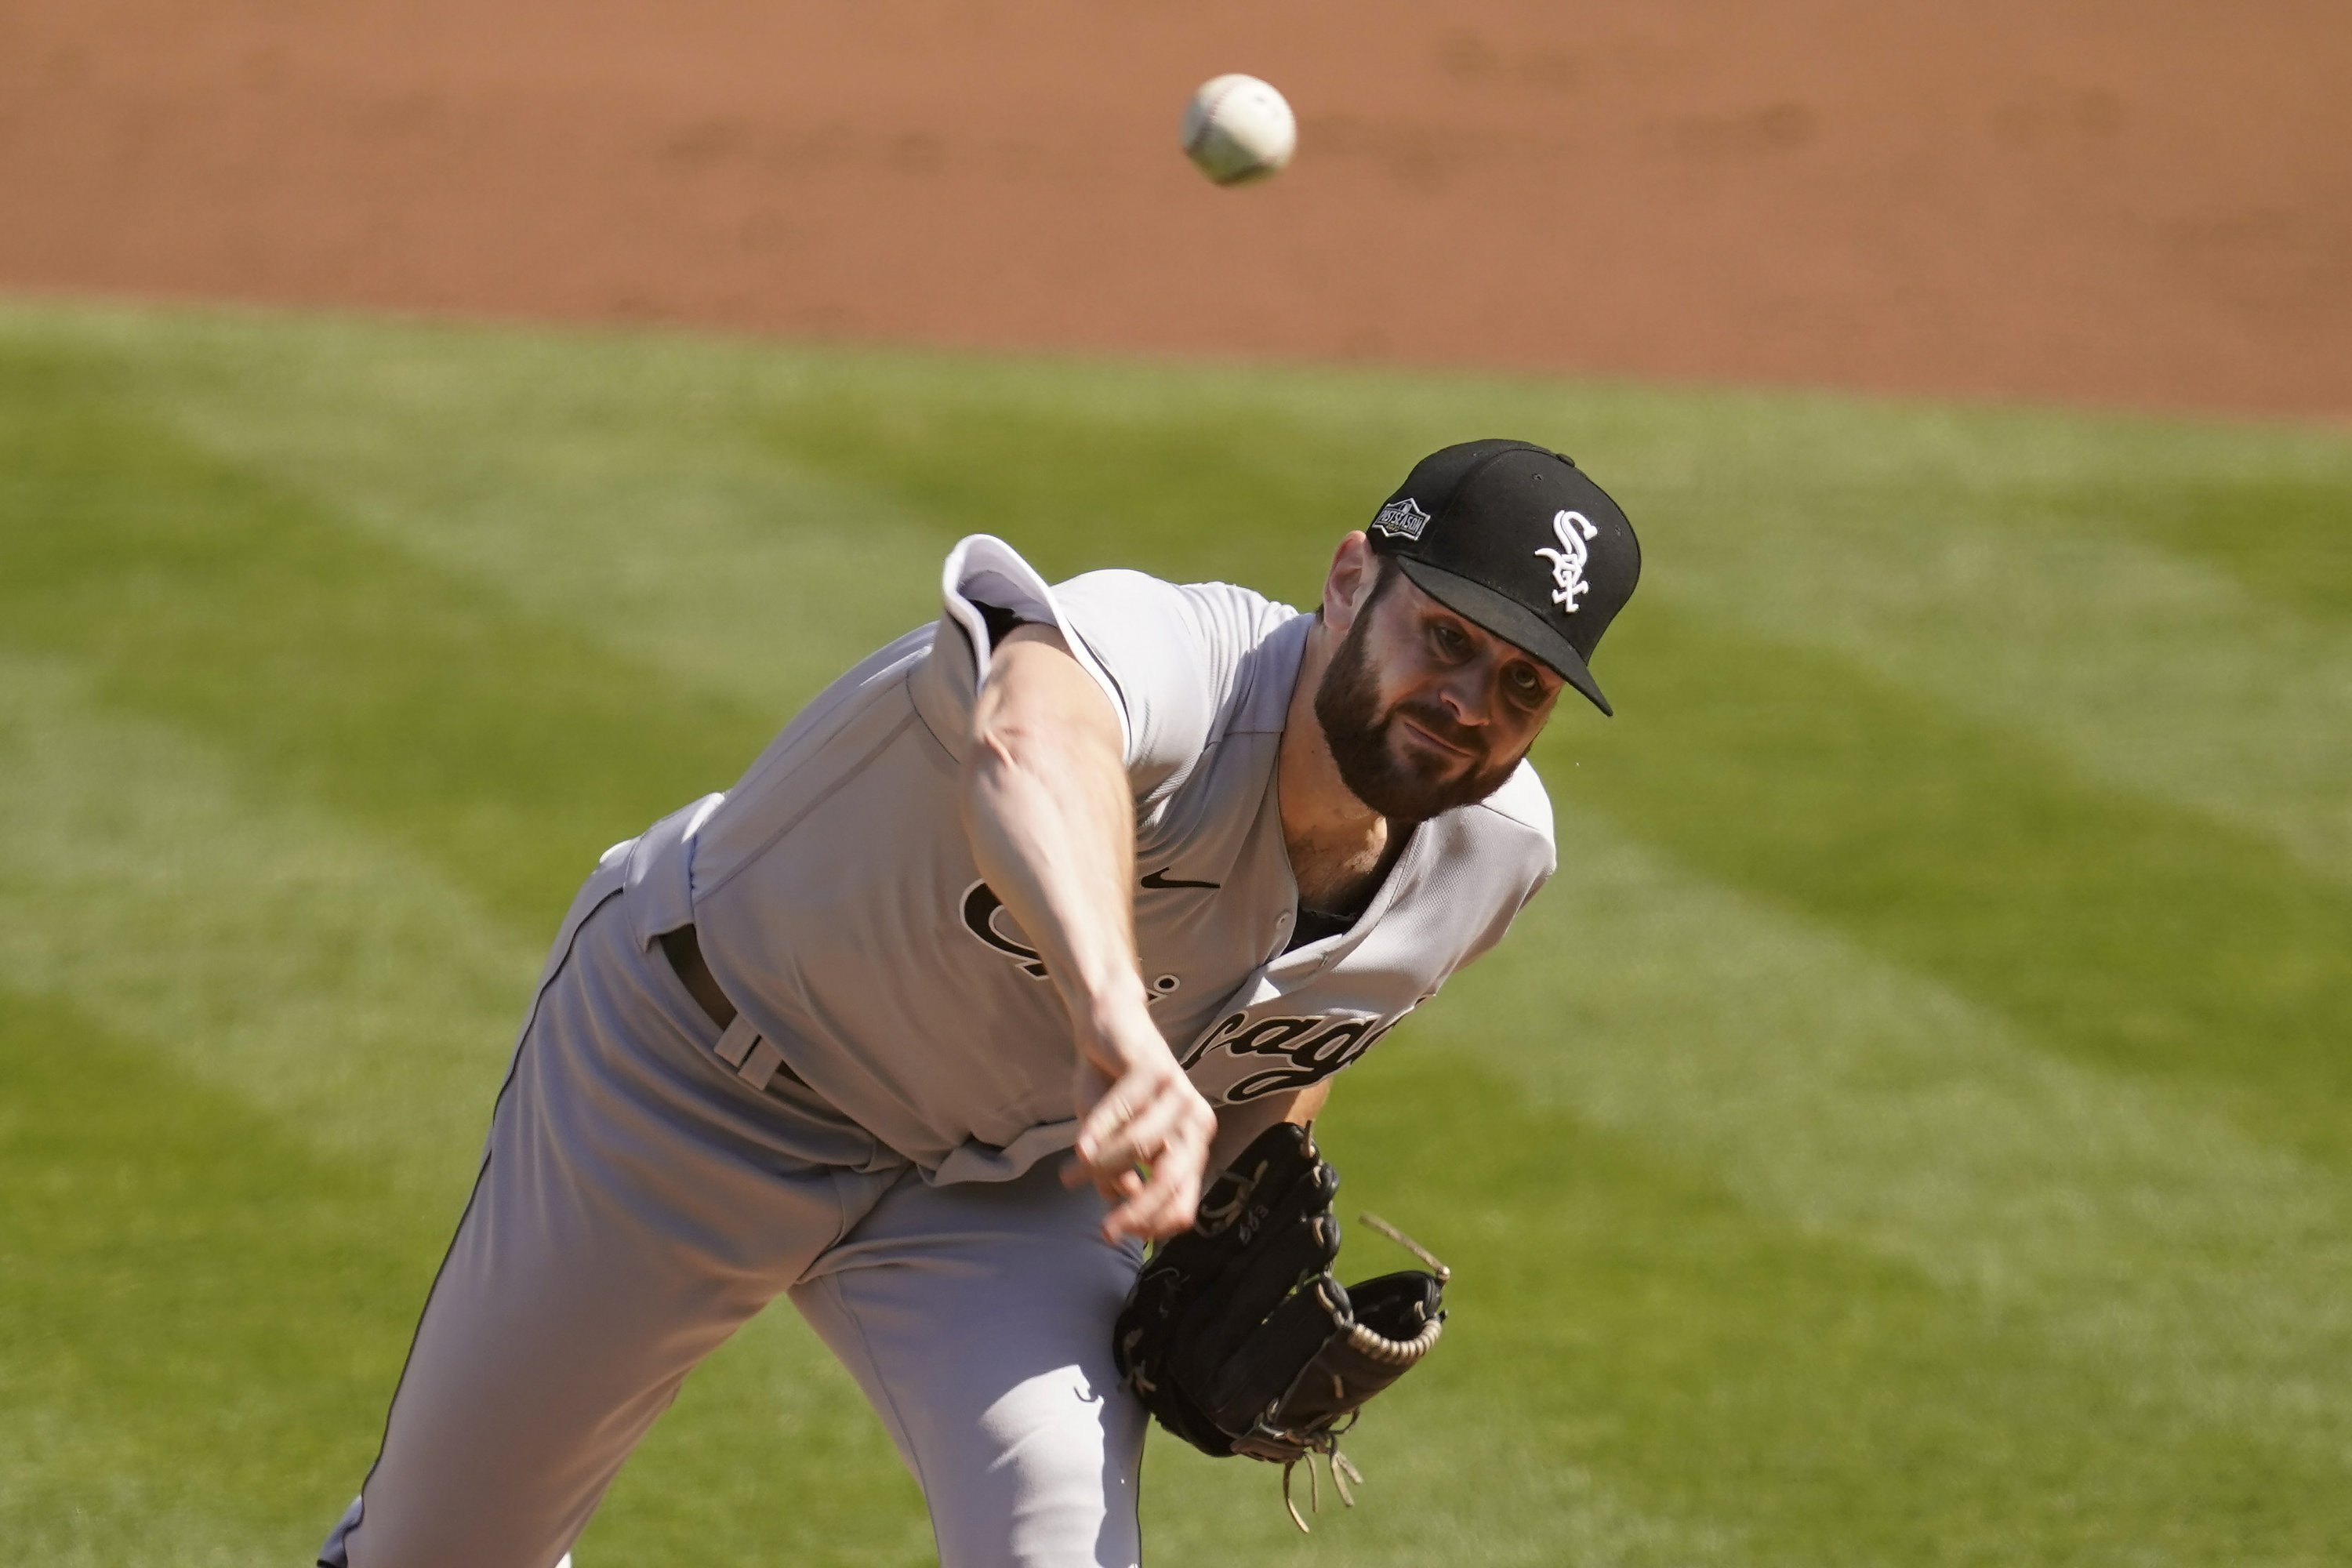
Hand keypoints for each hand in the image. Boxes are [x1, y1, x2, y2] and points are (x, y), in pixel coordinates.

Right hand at [1065, 999, 1217, 1243]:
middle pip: (1169, 1181)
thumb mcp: (1112, 1138)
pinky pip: (1122, 1113)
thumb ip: (1119, 1172)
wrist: (1107, 1023)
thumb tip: (1119, 1202)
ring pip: (1138, 1147)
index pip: (1184, 1201)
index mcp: (1192, 1143)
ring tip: (1070, 1174)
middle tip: (1105, 1233)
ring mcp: (1179, 1092)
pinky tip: (1079, 1150)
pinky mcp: (1153, 1068)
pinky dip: (1097, 1134)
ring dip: (1101, 1168)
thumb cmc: (1111, 1085)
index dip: (1153, 1226)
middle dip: (1136, 1213)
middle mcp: (1196, 1120)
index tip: (1119, 1236)